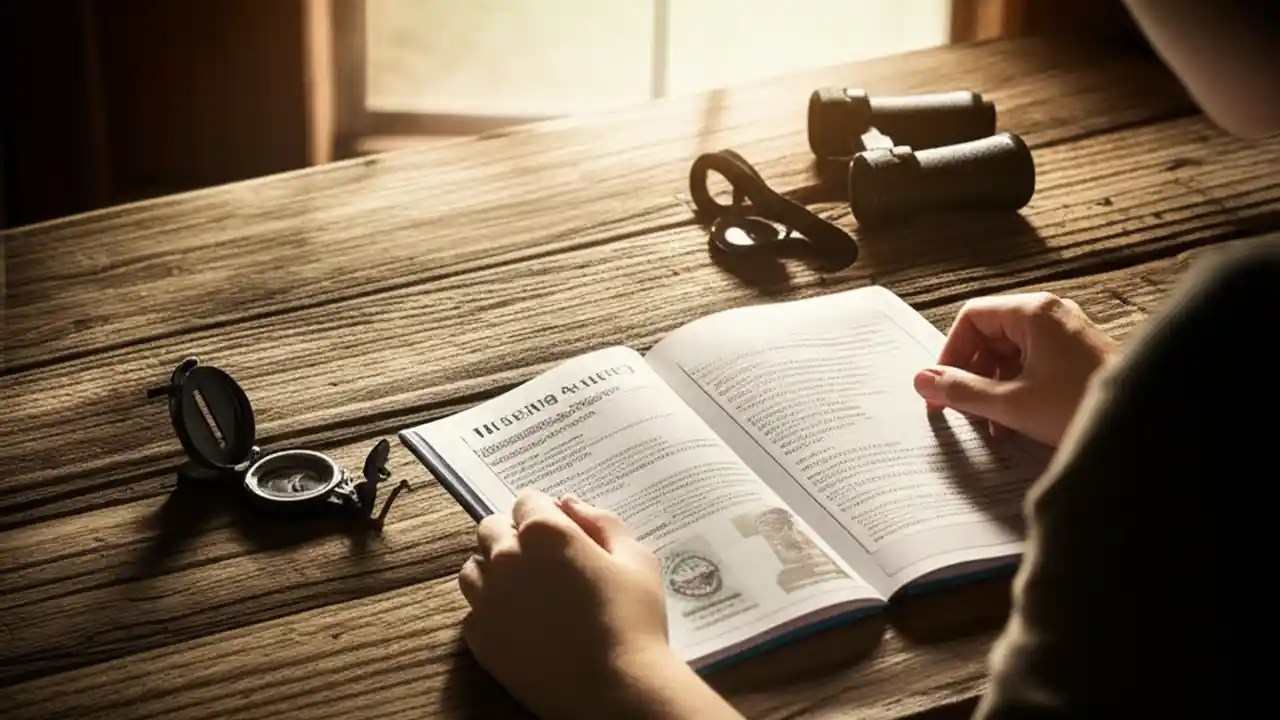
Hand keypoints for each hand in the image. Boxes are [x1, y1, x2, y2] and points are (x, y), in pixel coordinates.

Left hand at [458, 489, 742, 719]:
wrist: (616, 690)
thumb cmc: (633, 621)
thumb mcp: (635, 559)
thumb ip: (601, 521)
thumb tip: (570, 504)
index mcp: (544, 531)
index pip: (527, 500)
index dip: (545, 513)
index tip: (561, 532)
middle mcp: (506, 558)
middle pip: (491, 528)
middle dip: (513, 535)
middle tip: (544, 561)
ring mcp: (487, 598)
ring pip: (474, 567)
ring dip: (494, 569)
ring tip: (526, 590)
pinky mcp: (480, 637)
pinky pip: (473, 610)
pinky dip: (491, 610)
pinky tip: (520, 623)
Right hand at [912, 292, 1117, 445]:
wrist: (1143, 424)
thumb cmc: (1080, 406)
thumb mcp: (1010, 404)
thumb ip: (961, 391)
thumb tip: (923, 381)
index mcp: (1033, 312)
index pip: (971, 318)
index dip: (949, 354)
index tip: (939, 388)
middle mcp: (1050, 314)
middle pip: (989, 334)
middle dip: (970, 373)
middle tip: (957, 407)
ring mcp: (1065, 333)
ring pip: (1009, 352)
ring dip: (991, 386)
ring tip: (988, 422)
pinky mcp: (1076, 354)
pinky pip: (1031, 363)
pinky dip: (1014, 388)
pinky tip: (1011, 422)